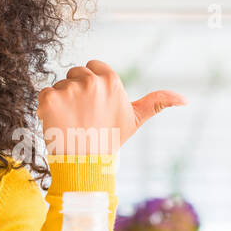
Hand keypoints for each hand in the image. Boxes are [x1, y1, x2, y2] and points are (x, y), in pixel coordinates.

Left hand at [36, 60, 184, 154]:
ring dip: (62, 101)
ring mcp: (69, 89)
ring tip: (71, 122)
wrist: (85, 164)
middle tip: (83, 117)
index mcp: (111, 80)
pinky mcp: (50, 99)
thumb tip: (186, 100)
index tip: (95, 106)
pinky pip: (44, 94)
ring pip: (60, 85)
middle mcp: (91, 81)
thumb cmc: (110, 141)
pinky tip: (57, 123)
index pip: (92, 66)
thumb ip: (157, 103)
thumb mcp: (135, 120)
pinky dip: (46, 108)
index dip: (92, 85)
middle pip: (75, 74)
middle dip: (76, 92)